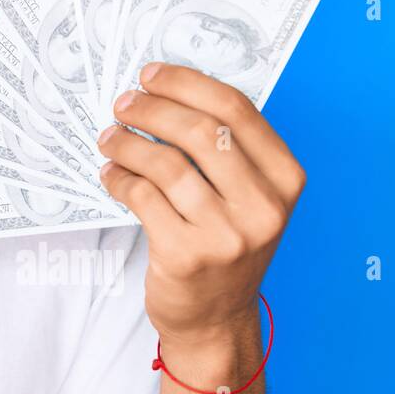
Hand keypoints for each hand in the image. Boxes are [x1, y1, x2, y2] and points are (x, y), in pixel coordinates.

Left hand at [97, 62, 304, 345]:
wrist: (216, 318)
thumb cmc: (224, 244)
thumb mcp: (245, 196)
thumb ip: (223, 148)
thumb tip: (163, 91)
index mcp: (285, 179)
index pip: (236, 110)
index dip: (186, 83)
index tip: (151, 75)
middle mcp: (264, 207)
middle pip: (201, 131)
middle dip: (153, 109)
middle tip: (123, 104)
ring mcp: (228, 234)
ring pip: (166, 164)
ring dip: (128, 143)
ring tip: (109, 138)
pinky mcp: (187, 255)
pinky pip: (142, 197)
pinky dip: (119, 177)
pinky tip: (111, 173)